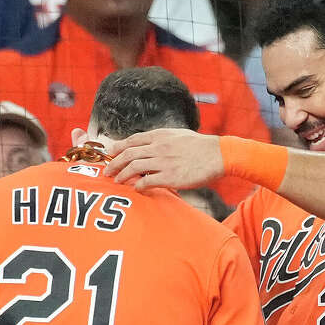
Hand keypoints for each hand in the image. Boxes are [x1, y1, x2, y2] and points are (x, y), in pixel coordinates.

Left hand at [104, 128, 224, 191]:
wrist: (217, 155)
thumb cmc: (200, 147)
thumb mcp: (177, 135)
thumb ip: (161, 140)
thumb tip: (150, 146)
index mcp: (160, 136)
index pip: (132, 140)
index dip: (118, 148)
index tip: (110, 154)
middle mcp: (158, 147)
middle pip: (128, 154)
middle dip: (114, 164)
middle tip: (107, 172)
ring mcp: (163, 162)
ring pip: (134, 168)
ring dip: (122, 175)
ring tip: (117, 181)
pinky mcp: (170, 177)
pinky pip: (147, 182)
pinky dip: (138, 186)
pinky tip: (136, 189)